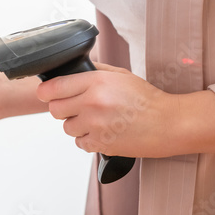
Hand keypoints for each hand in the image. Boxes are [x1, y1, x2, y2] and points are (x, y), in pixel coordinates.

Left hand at [36, 62, 181, 157]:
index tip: (46, 93)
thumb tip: (72, 70)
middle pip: (55, 109)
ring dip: (77, 125)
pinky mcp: (101, 144)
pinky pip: (79, 143)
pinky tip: (103, 132)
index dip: (46, 91)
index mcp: (96, 82)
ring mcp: (96, 125)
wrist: (168, 123)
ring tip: (97, 120)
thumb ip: (94, 71)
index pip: (54, 87)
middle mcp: (93, 103)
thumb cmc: (147, 100)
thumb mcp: (120, 75)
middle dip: (63, 108)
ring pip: (66, 127)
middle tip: (78, 107)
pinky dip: (87, 139)